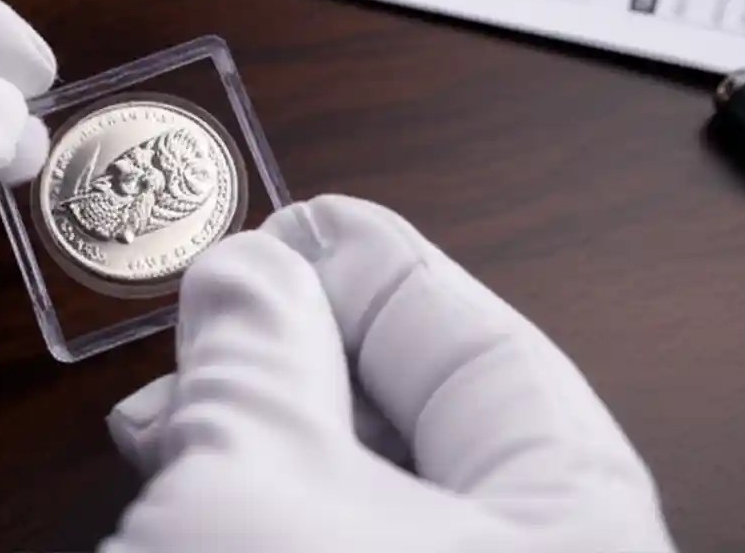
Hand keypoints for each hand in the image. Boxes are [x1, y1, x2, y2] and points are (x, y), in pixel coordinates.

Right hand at [102, 196, 675, 551]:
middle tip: (217, 312)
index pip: (489, 357)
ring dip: (255, 437)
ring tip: (168, 412)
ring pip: (357, 497)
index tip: (298, 224)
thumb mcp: (252, 480)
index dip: (378, 273)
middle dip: (295, 357)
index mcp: (576, 534)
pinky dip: (249, 508)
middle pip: (419, 425)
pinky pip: (318, 545)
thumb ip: (258, 353)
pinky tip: (181, 486)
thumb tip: (248, 273)